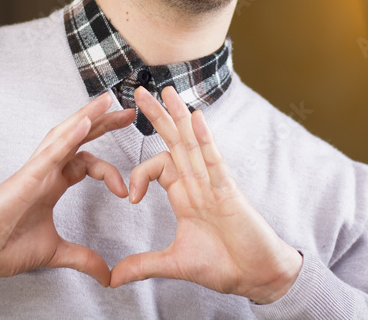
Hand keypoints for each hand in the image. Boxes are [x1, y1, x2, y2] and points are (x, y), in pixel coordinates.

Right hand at [0, 93, 134, 290]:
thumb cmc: (1, 246)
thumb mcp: (54, 252)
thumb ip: (82, 258)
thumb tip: (105, 274)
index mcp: (51, 184)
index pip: (84, 162)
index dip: (108, 168)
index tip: (125, 190)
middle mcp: (45, 171)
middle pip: (78, 138)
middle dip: (103, 123)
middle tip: (128, 112)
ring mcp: (35, 171)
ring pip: (64, 135)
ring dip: (87, 117)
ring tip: (107, 102)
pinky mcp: (26, 177)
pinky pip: (51, 152)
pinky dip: (69, 136)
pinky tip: (86, 122)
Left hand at [110, 86, 301, 303]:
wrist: (255, 277)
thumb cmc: (223, 264)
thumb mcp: (174, 264)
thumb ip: (144, 265)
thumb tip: (113, 277)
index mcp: (185, 193)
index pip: (157, 166)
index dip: (138, 174)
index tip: (129, 199)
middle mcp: (198, 182)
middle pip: (174, 140)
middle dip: (157, 115)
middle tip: (138, 90)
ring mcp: (214, 183)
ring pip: (193, 142)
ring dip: (179, 115)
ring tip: (166, 90)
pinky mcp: (228, 190)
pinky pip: (214, 159)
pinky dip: (205, 138)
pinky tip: (196, 118)